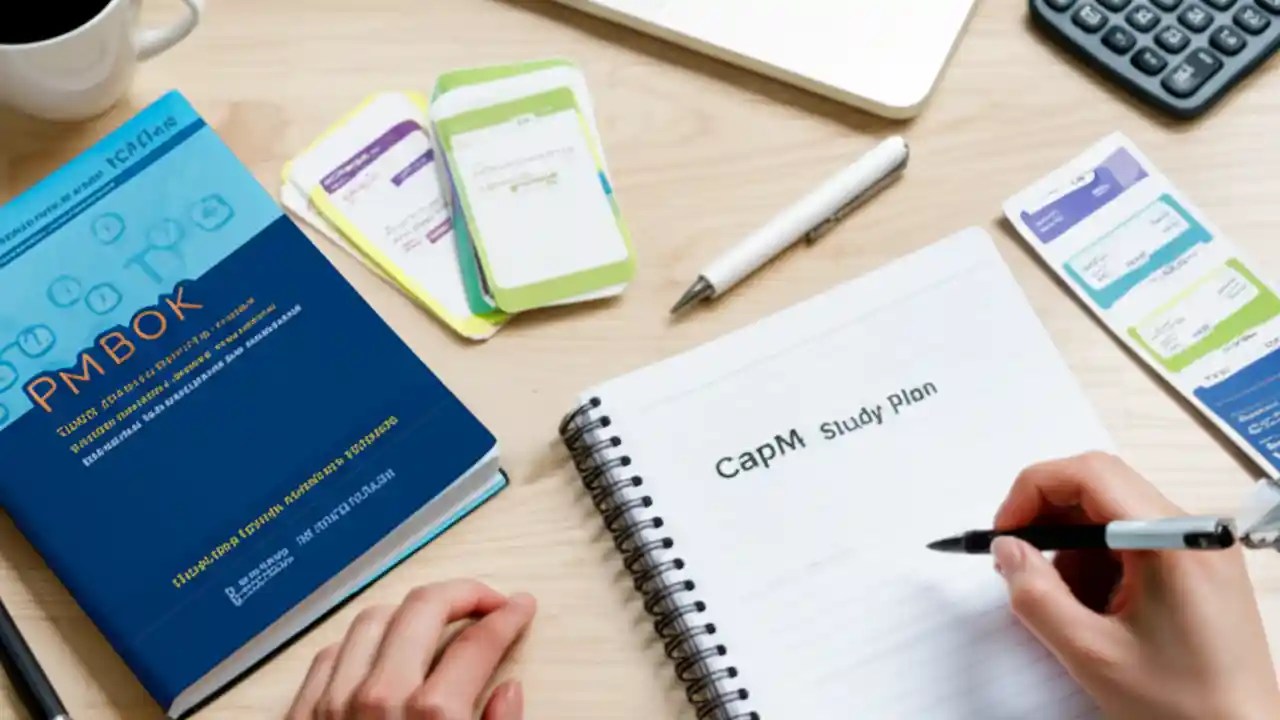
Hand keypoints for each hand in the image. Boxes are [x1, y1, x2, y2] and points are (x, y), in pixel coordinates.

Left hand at [287, 580, 536, 719]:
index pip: (480, 642)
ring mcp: (333, 703)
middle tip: (485, 603)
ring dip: (409, 613)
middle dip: (462, 593)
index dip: (508, 618)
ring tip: (433, 623)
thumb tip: (508, 691)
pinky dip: (360, 645)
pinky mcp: (300, 716)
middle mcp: (380, 697)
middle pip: (424, 608)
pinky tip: (379, 652)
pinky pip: (330, 655)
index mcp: (434, 715)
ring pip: (373, 620)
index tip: (520, 607)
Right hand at [991, 452, 1279, 719]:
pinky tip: (1093, 608)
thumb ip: (1037, 596)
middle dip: (1048, 518)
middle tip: (1019, 560)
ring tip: (1063, 601)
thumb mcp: (1091, 653)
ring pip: (1113, 513)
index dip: (1034, 491)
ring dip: (1072, 547)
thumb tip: (1007, 550)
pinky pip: (1133, 541)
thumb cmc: (1184, 705)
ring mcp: (1199, 547)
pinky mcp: (1198, 567)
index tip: (1005, 531)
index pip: (1090, 474)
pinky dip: (1098, 563)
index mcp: (1171, 541)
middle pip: (1101, 487)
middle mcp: (1191, 531)